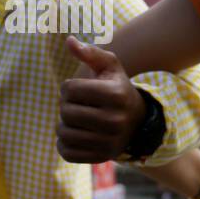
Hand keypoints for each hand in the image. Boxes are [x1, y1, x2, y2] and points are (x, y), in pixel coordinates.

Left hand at [57, 37, 146, 162]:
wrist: (137, 122)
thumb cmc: (117, 89)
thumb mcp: (110, 67)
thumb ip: (90, 53)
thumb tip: (69, 40)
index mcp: (116, 95)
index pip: (70, 89)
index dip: (67, 87)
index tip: (76, 90)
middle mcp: (115, 120)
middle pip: (66, 112)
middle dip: (65, 106)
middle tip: (76, 106)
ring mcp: (108, 142)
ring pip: (63, 133)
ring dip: (63, 125)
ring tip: (73, 120)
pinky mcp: (100, 157)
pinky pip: (66, 152)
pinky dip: (64, 143)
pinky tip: (74, 135)